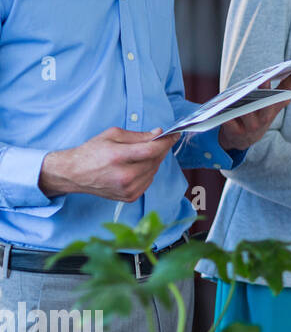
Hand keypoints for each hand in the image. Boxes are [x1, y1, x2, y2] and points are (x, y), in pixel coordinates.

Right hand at [38, 126, 180, 200]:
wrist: (74, 174)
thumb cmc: (91, 152)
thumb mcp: (112, 135)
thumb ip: (138, 135)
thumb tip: (159, 134)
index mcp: (118, 157)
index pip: (152, 150)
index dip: (166, 142)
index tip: (174, 135)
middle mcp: (124, 176)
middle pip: (155, 160)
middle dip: (160, 149)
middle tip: (159, 141)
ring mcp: (127, 189)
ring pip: (154, 171)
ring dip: (153, 161)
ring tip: (141, 154)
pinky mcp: (129, 197)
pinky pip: (148, 181)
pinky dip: (147, 172)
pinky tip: (136, 167)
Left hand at [218, 67, 290, 151]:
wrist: (241, 140)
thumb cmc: (254, 118)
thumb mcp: (269, 108)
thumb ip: (276, 94)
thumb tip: (281, 75)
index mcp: (274, 108)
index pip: (286, 92)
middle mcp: (265, 117)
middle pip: (267, 103)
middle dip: (265, 91)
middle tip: (265, 79)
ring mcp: (251, 126)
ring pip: (248, 113)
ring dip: (243, 103)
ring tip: (239, 91)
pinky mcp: (236, 132)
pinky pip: (229, 122)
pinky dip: (225, 115)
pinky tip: (221, 108)